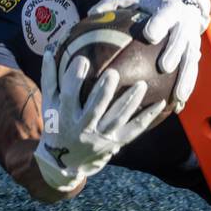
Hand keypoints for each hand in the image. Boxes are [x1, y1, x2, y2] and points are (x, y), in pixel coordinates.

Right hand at [33, 46, 166, 191]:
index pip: (69, 96)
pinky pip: (134, 129)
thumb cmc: (57, 124)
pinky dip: (147, 116)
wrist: (65, 162)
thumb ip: (50, 77)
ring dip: (130, 102)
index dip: (74, 79)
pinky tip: (161, 102)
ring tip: (142, 84)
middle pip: (94, 109)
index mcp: (65, 116)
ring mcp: (101, 138)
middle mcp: (82, 129)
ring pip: (117, 119)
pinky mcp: (116, 143)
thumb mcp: (50, 104)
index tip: (82, 60)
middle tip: (114, 73)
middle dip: (104, 92)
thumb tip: (49, 48)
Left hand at [88, 0, 210, 112]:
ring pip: (191, 60)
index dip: (160, 24)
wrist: (185, 0)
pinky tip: (177, 106)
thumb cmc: (152, 2)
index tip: (150, 34)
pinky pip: (192, 72)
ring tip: (177, 96)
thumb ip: (114, 3)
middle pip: (182, 39)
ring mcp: (192, 41)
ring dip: (186, 78)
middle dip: (175, 52)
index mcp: (170, 8)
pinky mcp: (194, 53)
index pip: (166, 15)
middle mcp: (185, 25)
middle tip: (164, 66)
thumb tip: (92, 13)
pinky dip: (186, 88)